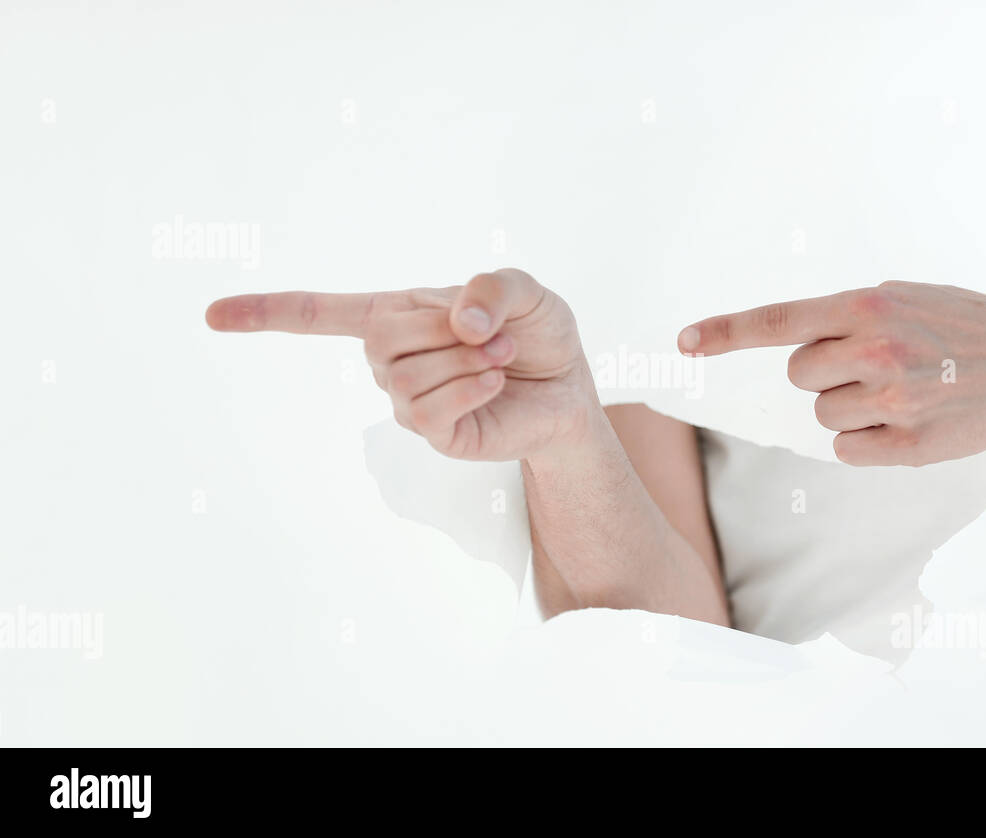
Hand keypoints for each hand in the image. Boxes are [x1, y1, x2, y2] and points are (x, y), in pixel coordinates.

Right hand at [206, 268, 596, 460]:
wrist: (568, 388)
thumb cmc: (538, 333)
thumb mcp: (525, 291)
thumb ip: (493, 286)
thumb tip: (457, 319)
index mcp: (396, 313)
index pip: (318, 313)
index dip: (266, 313)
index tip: (212, 315)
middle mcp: (389, 357)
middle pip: (382, 336)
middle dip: (448, 327)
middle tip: (491, 331)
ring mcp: (406, 399)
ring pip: (406, 375)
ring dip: (467, 360)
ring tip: (500, 356)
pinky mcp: (434, 433)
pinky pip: (428, 410)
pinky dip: (470, 388)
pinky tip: (494, 382)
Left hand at [677, 281, 985, 465]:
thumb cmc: (959, 324)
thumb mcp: (904, 296)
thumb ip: (847, 315)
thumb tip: (792, 342)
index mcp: (867, 306)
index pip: (779, 320)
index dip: (725, 332)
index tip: (683, 342)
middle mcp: (875, 349)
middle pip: (799, 376)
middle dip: (827, 374)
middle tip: (876, 365)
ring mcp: (893, 398)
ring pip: (823, 416)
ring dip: (851, 408)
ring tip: (904, 389)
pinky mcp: (909, 443)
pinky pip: (848, 450)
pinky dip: (867, 441)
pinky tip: (909, 420)